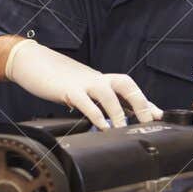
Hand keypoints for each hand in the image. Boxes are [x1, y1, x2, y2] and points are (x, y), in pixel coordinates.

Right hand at [5, 39, 160, 128]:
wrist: (32, 62)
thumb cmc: (59, 79)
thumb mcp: (83, 90)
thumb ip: (98, 102)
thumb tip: (113, 121)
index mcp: (103, 80)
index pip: (130, 91)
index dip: (147, 104)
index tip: (160, 118)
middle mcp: (98, 79)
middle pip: (127, 85)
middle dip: (141, 103)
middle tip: (149, 122)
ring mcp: (84, 83)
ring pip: (108, 94)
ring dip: (119, 112)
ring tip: (124, 129)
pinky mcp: (68, 89)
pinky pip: (85, 102)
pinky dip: (95, 114)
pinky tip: (101, 126)